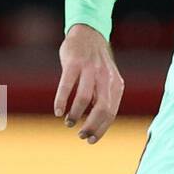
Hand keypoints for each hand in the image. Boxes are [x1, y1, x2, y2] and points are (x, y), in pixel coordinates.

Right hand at [54, 24, 124, 142]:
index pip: (111, 113)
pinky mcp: (74, 63)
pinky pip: (67, 85)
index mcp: (115, 85)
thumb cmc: (96, 63)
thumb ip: (103, 99)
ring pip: (84, 98)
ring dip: (75, 114)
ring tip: (68, 122)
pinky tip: (58, 111)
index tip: (90, 140)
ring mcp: (90, 69)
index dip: (100, 129)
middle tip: (80, 135)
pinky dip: (62, 100)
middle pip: (101, 109)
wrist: (88, 34)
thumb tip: (94, 123)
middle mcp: (105, 78)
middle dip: (91, 126)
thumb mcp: (106, 80)